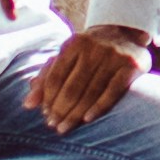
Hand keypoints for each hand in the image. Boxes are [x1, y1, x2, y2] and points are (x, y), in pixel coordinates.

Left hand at [28, 24, 150, 130]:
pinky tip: (87, 119)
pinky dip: (99, 107)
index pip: (56, 76)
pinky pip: (112, 91)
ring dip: (75, 114)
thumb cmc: (91, 50)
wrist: (127, 32)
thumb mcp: (69, 55)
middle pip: (72, 87)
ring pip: (90, 92)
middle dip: (60, 109)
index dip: (48, 98)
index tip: (44, 114)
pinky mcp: (131, 66)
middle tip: (53, 125)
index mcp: (74, 43)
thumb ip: (47, 77)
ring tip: (65, 128)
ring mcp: (114, 56)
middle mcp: (94, 48)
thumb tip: (28, 104)